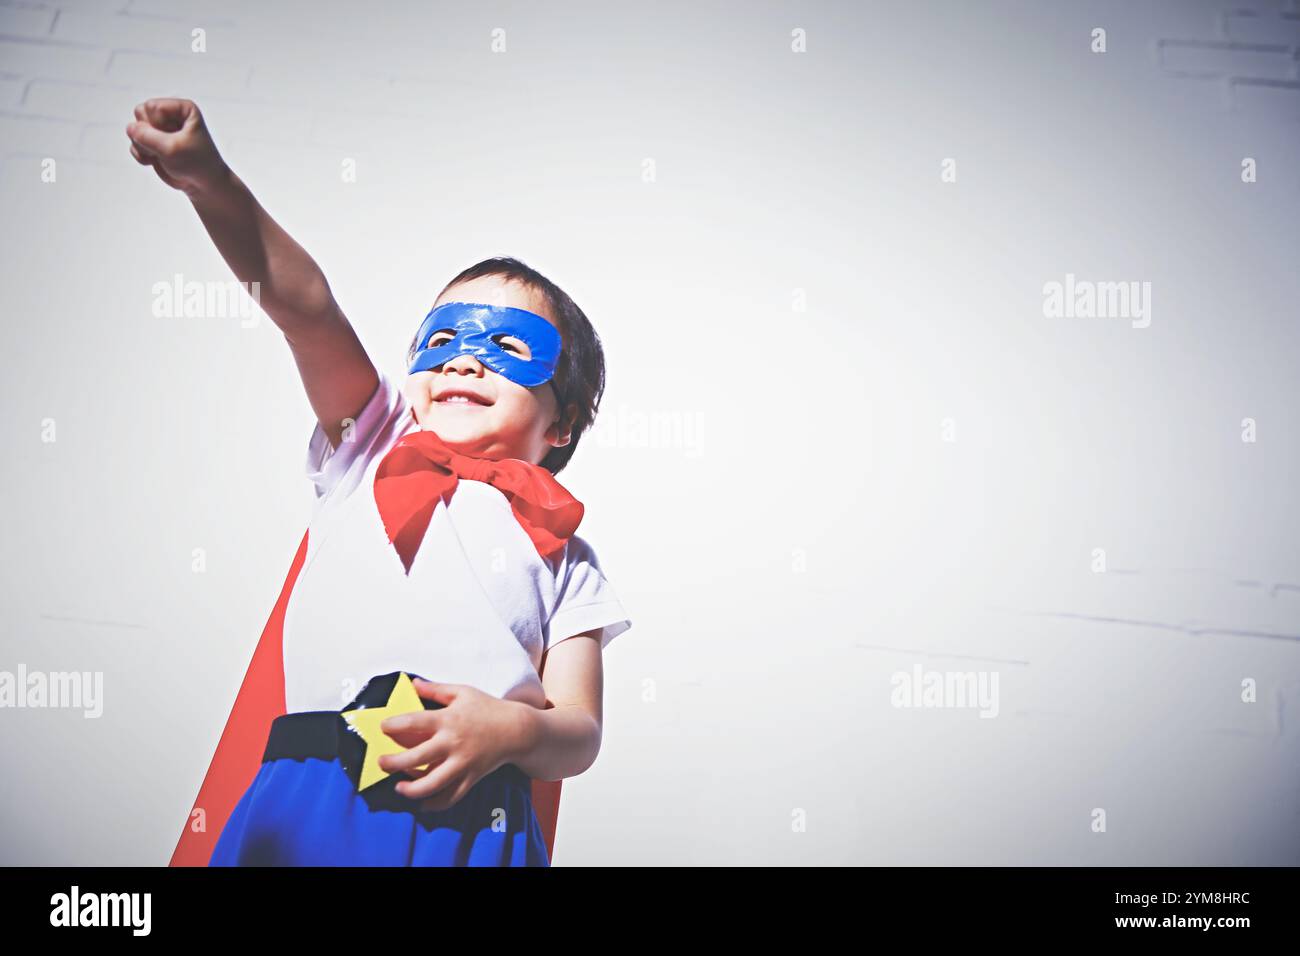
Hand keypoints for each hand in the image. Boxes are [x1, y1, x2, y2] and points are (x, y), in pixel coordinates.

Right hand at [125, 98, 227, 196]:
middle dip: (147, 133)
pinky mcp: (153, 143)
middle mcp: (171, 115)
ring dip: (143, 146)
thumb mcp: (171, 148)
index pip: (152, 106)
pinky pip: (134, 143)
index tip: (174, 139)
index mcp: (182, 109)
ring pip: (134, 128)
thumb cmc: (196, 164)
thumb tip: (129, 127)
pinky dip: (141, 155)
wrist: (204, 185)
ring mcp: (160, 129)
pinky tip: (154, 161)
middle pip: (140, 113)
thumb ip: (147, 136)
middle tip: (164, 146)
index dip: (156, 125)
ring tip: (161, 155)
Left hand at [377, 678, 530, 811]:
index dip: (393, 725)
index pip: (413, 722)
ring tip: (398, 787)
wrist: (517, 730)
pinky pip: (451, 796)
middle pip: (415, 758)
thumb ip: (435, 689)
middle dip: (393, 763)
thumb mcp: (463, 692)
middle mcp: (452, 743)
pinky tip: (423, 804)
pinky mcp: (471, 778)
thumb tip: (412, 684)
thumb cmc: (488, 708)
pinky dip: (435, 804)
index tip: (383, 728)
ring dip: (410, 790)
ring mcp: (462, 763)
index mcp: (448, 719)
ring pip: (431, 784)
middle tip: (380, 763)